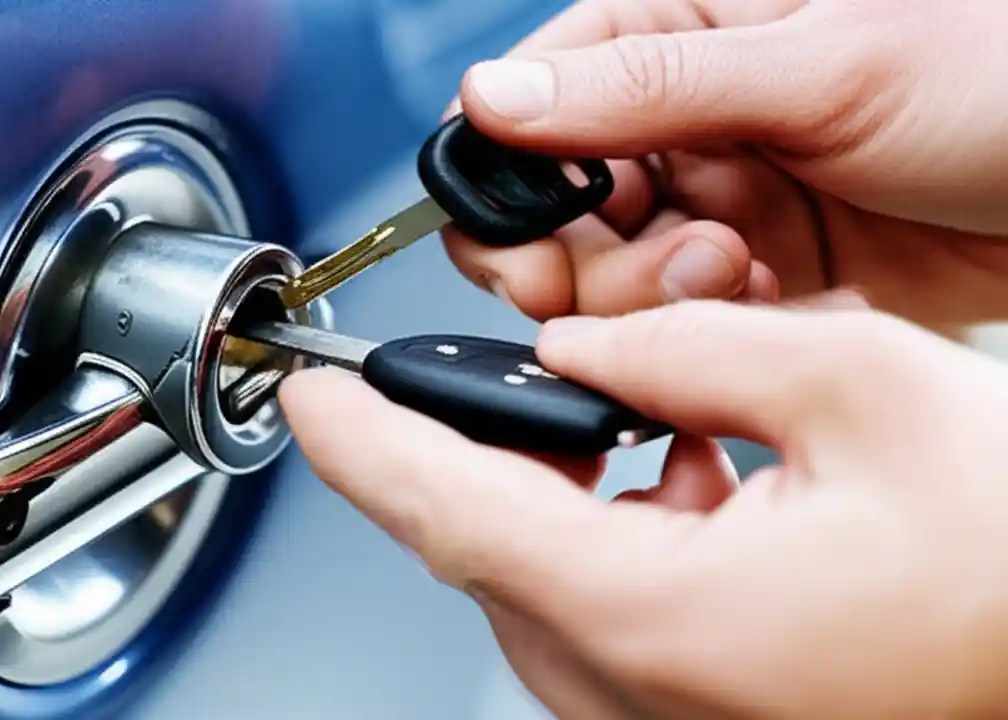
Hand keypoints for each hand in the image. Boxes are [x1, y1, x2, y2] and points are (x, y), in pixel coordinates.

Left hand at [280, 299, 1007, 717]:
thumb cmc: (1007, 574)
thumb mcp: (864, 396)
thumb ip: (693, 352)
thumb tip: (586, 349)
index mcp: (653, 616)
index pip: (444, 514)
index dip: (362, 446)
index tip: (310, 403)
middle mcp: (634, 695)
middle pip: (487, 548)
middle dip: (490, 448)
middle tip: (539, 378)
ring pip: (542, 582)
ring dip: (567, 493)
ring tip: (659, 431)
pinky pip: (599, 621)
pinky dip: (617, 541)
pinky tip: (691, 490)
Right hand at [443, 0, 1007, 334]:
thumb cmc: (998, 65)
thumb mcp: (817, 65)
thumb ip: (643, 89)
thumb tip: (489, 99)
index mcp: (674, 29)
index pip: (530, 106)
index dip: (508, 184)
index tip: (533, 244)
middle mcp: (682, 119)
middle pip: (556, 211)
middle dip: (585, 258)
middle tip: (663, 262)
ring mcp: (721, 201)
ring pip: (613, 280)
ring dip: (654, 297)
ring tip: (734, 269)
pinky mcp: (764, 274)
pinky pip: (690, 322)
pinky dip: (712, 330)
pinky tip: (771, 301)